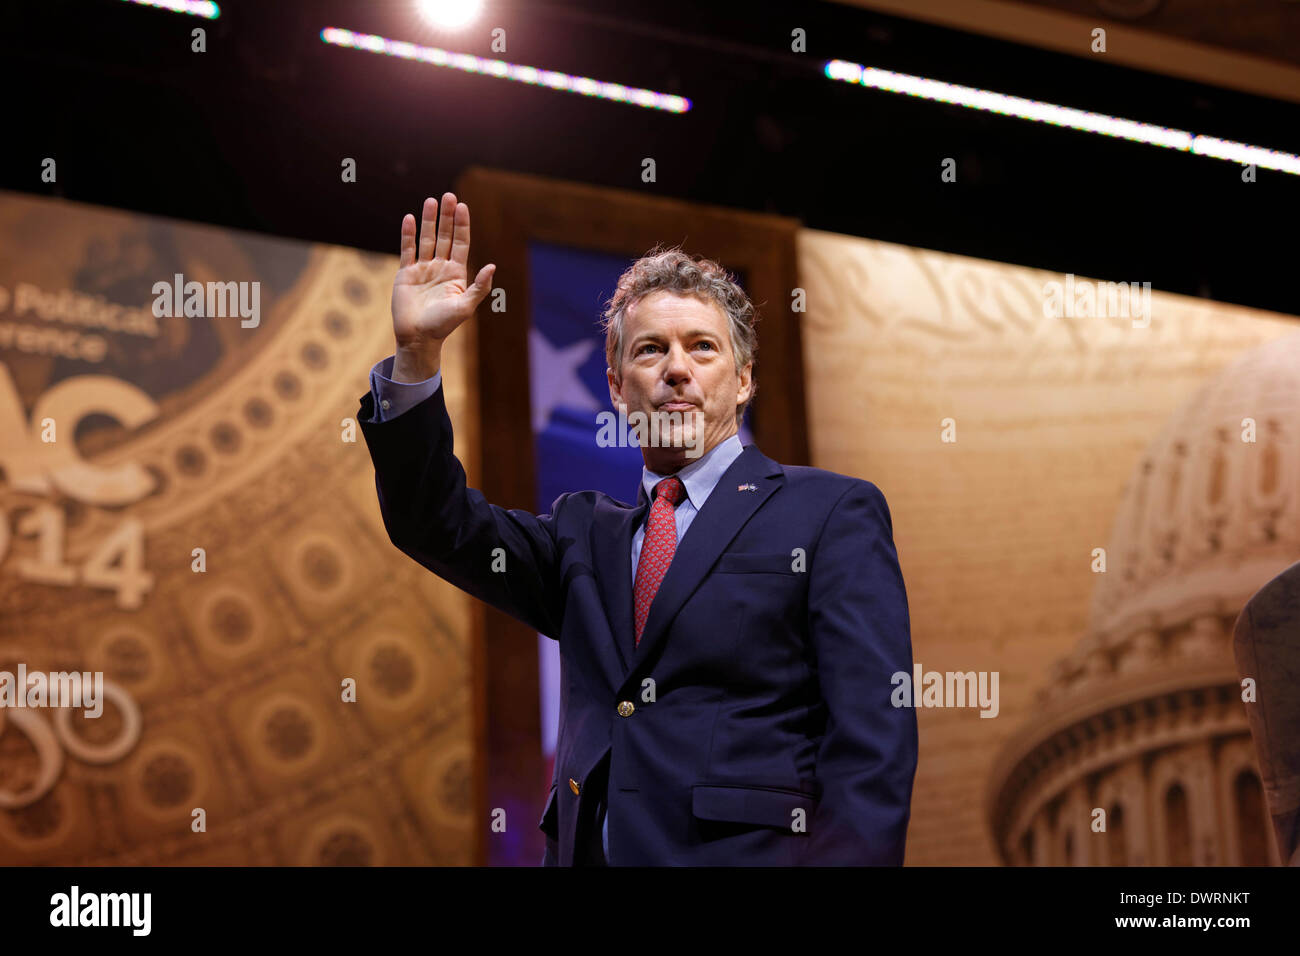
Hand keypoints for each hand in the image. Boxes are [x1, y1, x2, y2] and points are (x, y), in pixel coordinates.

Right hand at [391, 192, 495, 352]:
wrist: (418, 338)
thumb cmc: (443, 325)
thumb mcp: (466, 307)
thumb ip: (480, 287)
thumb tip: (492, 266)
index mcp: (456, 274)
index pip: (460, 243)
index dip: (462, 225)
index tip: (463, 206)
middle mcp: (440, 268)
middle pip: (444, 236)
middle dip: (447, 216)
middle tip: (449, 196)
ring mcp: (423, 269)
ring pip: (426, 239)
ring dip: (429, 220)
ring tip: (431, 200)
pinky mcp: (406, 274)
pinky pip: (408, 250)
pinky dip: (408, 234)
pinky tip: (410, 219)